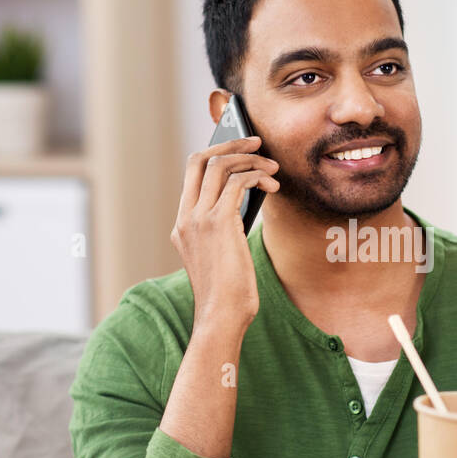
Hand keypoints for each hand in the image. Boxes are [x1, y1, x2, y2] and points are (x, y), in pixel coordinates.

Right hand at [171, 134, 279, 329]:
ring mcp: (198, 219)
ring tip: (273, 168)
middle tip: (257, 142)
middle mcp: (186, 217)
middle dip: (231, 144)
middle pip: (200, 159)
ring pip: (220, 165)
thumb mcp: (221, 255)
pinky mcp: (219, 222)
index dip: (216, 154)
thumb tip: (249, 198)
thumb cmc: (229, 292)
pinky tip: (272, 186)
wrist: (222, 316)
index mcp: (183, 225)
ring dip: (251, 160)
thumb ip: (225, 228)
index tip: (239, 150)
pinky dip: (257, 177)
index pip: (192, 173)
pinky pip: (238, 182)